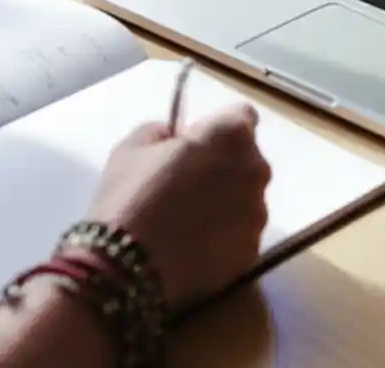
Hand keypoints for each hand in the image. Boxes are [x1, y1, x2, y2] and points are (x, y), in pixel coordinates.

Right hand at [88, 103, 271, 307]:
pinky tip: (193, 248)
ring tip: (186, 223)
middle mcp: (256, 171)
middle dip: (223, 166)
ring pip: (246, 200)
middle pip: (246, 160)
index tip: (193, 144)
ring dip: (226, 203)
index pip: (241, 116)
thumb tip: (175, 138)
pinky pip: (241, 236)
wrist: (127, 268)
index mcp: (231, 136)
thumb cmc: (129, 196)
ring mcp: (257, 215)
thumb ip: (162, 132)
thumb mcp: (133, 147)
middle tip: (184, 184)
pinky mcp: (252, 253)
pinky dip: (224, 237)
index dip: (216, 128)